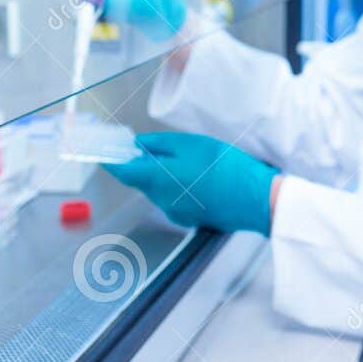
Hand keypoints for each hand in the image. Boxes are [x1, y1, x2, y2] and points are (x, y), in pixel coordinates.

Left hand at [103, 132, 276, 234]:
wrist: (257, 200)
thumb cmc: (227, 169)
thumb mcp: (191, 144)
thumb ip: (160, 144)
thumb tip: (139, 145)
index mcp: (156, 180)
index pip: (121, 171)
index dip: (111, 160)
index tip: (105, 152)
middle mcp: (161, 200)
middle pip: (140, 179)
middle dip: (143, 163)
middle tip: (157, 147)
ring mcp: (175, 212)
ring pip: (158, 188)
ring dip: (164, 174)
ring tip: (190, 159)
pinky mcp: (189, 217)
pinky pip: (175, 197)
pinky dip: (179, 185)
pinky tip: (200, 175)